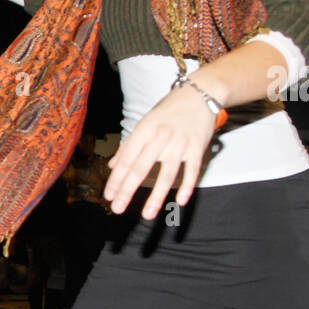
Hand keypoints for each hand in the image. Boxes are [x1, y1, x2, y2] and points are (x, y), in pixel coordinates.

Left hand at [103, 87, 219, 219]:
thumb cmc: (169, 110)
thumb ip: (129, 145)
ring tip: (147, 214)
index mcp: (144, 130)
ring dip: (156, 197)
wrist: (200, 93)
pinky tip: (180, 202)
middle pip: (141, 168)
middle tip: (117, 208)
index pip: (127, 159)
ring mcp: (180, 143)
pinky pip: (192, 171)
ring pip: (167, 174)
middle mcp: (161, 137)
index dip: (116, 179)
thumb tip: (113, 165)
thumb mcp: (145, 122)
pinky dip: (187, 187)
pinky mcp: (198, 148)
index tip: (108, 195)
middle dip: (127, 190)